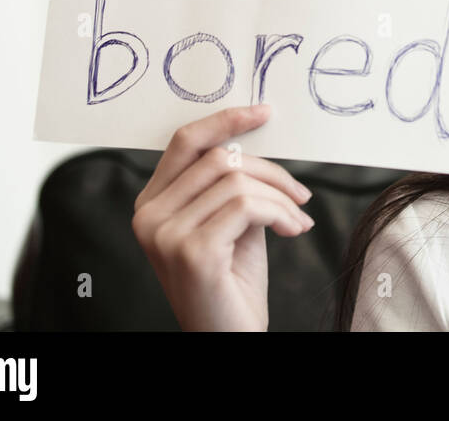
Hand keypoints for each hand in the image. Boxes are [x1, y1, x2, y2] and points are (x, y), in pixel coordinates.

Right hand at [131, 104, 313, 330]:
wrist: (228, 337)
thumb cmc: (231, 281)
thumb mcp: (229, 221)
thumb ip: (231, 183)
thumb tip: (253, 141)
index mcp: (152, 203)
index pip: (185, 142)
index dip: (226, 120)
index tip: (263, 112)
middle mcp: (149, 216)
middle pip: (220, 158)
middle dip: (271, 172)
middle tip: (300, 195)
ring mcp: (165, 234)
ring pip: (238, 181)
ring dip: (281, 198)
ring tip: (296, 220)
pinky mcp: (190, 251)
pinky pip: (247, 205)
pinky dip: (280, 213)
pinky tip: (292, 231)